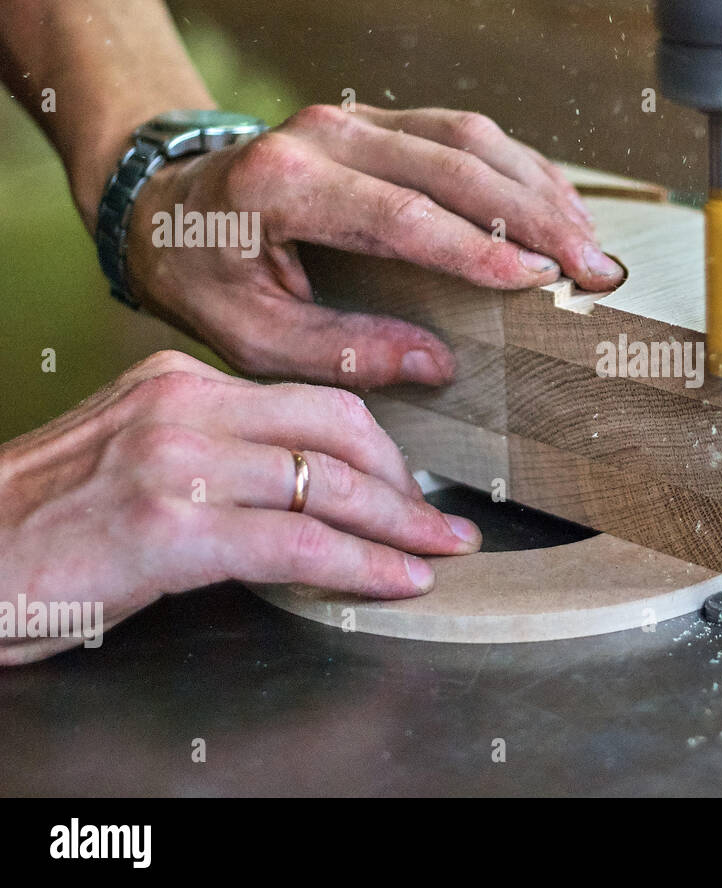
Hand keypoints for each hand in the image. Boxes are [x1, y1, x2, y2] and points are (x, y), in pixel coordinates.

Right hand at [0, 350, 479, 664]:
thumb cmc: (38, 525)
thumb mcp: (130, 458)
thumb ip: (212, 452)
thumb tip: (297, 486)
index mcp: (178, 382)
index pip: (310, 402)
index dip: (377, 447)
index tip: (409, 482)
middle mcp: (184, 405)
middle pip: (335, 429)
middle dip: (401, 481)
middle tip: (442, 520)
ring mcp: (176, 460)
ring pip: (327, 485)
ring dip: (400, 525)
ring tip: (441, 550)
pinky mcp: (169, 525)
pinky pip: (298, 545)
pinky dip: (362, 565)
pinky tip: (397, 579)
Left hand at [124, 105, 622, 387]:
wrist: (168, 203)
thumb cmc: (204, 274)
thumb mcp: (248, 333)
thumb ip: (338, 350)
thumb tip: (435, 364)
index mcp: (282, 185)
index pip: (402, 216)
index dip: (478, 251)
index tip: (541, 282)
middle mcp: (323, 134)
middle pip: (453, 166)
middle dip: (536, 219)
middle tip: (594, 268)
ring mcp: (355, 117)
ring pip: (470, 138)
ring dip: (539, 190)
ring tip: (589, 243)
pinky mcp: (379, 119)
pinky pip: (463, 132)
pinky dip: (519, 169)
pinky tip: (557, 206)